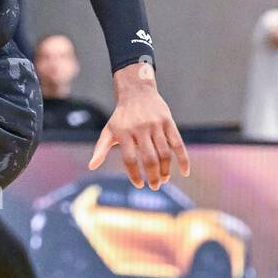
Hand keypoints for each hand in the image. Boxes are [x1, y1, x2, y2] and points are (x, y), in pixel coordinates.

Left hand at [89, 63, 189, 188]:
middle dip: (153, 176)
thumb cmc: (121, 117)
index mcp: (124, 133)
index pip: (130, 159)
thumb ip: (101, 149)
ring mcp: (156, 125)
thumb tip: (91, 166)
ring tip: (164, 179)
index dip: (135, 174)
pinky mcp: (169, 122)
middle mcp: (140, 129)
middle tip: (154, 186)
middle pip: (149, 158)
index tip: (139, 184)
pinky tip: (185, 172)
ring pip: (164, 153)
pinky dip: (184, 159)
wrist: (137, 92)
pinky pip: (178, 144)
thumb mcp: (108, 130)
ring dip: (166, 170)